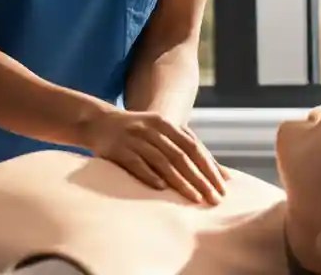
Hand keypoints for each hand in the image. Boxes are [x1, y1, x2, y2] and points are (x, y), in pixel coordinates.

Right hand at [81, 107, 227, 203]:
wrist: (98, 121)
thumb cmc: (137, 133)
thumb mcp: (161, 132)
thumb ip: (186, 148)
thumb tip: (220, 174)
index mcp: (165, 123)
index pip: (194, 147)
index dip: (209, 167)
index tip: (222, 188)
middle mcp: (152, 129)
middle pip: (181, 156)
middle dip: (200, 179)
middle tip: (213, 199)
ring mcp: (134, 138)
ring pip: (162, 161)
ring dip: (180, 181)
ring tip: (194, 198)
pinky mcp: (118, 148)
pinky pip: (136, 163)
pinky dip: (149, 175)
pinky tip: (161, 189)